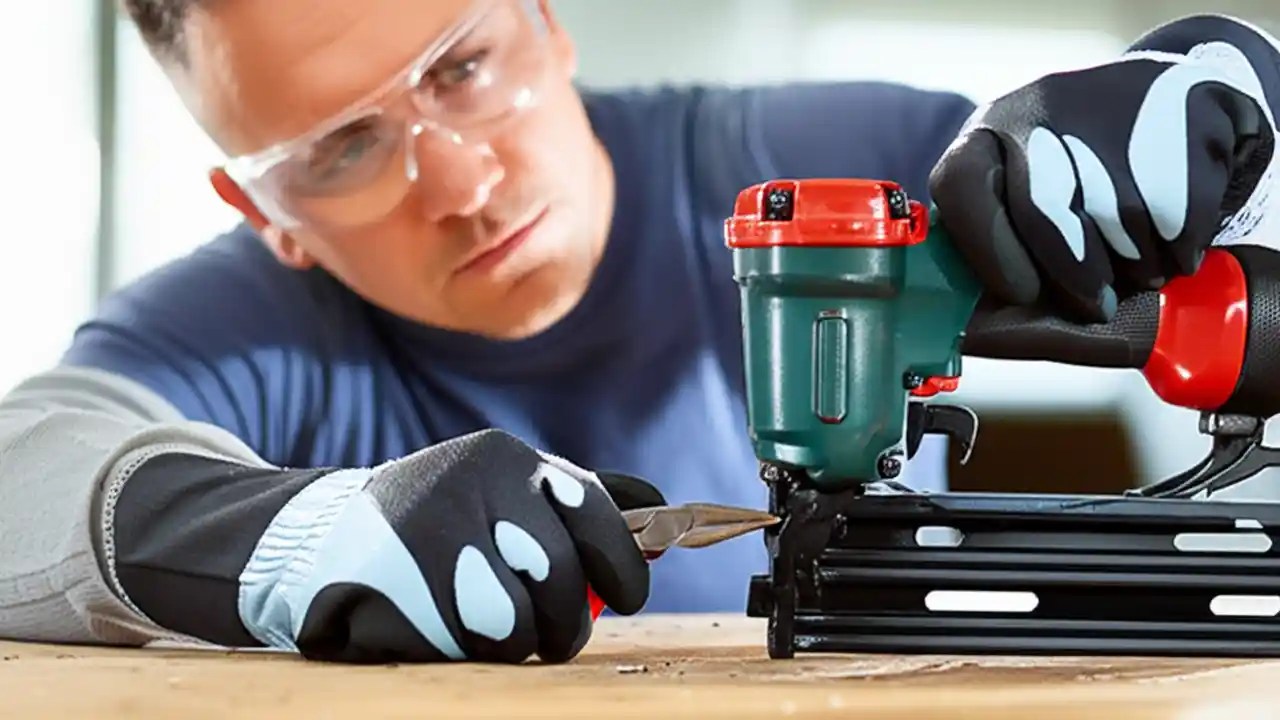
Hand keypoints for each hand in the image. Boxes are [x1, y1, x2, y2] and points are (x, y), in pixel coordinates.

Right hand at [238, 429, 661, 663]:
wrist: (319, 535)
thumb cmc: (442, 518)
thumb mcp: (510, 489)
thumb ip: (585, 502)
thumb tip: (665, 524)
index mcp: (510, 459)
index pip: (598, 515)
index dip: (623, 569)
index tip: (627, 598)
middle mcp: (471, 485)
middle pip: (560, 582)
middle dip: (566, 625)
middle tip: (554, 634)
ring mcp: (426, 533)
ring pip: (514, 626)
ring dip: (512, 643)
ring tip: (491, 628)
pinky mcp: (388, 583)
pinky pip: (460, 647)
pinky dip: (461, 651)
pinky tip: (437, 624)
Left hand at [929, 14, 1278, 322]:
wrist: (1174, 115)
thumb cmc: (1082, 200)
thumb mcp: (1027, 222)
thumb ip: (999, 269)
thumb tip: (970, 329)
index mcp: (986, 136)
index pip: (961, 184)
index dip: (990, 249)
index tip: (1024, 294)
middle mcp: (1038, 107)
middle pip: (1045, 206)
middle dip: (1074, 272)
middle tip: (1096, 305)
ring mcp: (1110, 99)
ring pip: (1121, 211)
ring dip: (1135, 264)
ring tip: (1139, 271)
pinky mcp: (1181, 101)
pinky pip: (1181, 203)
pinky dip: (1180, 245)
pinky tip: (1173, 246)